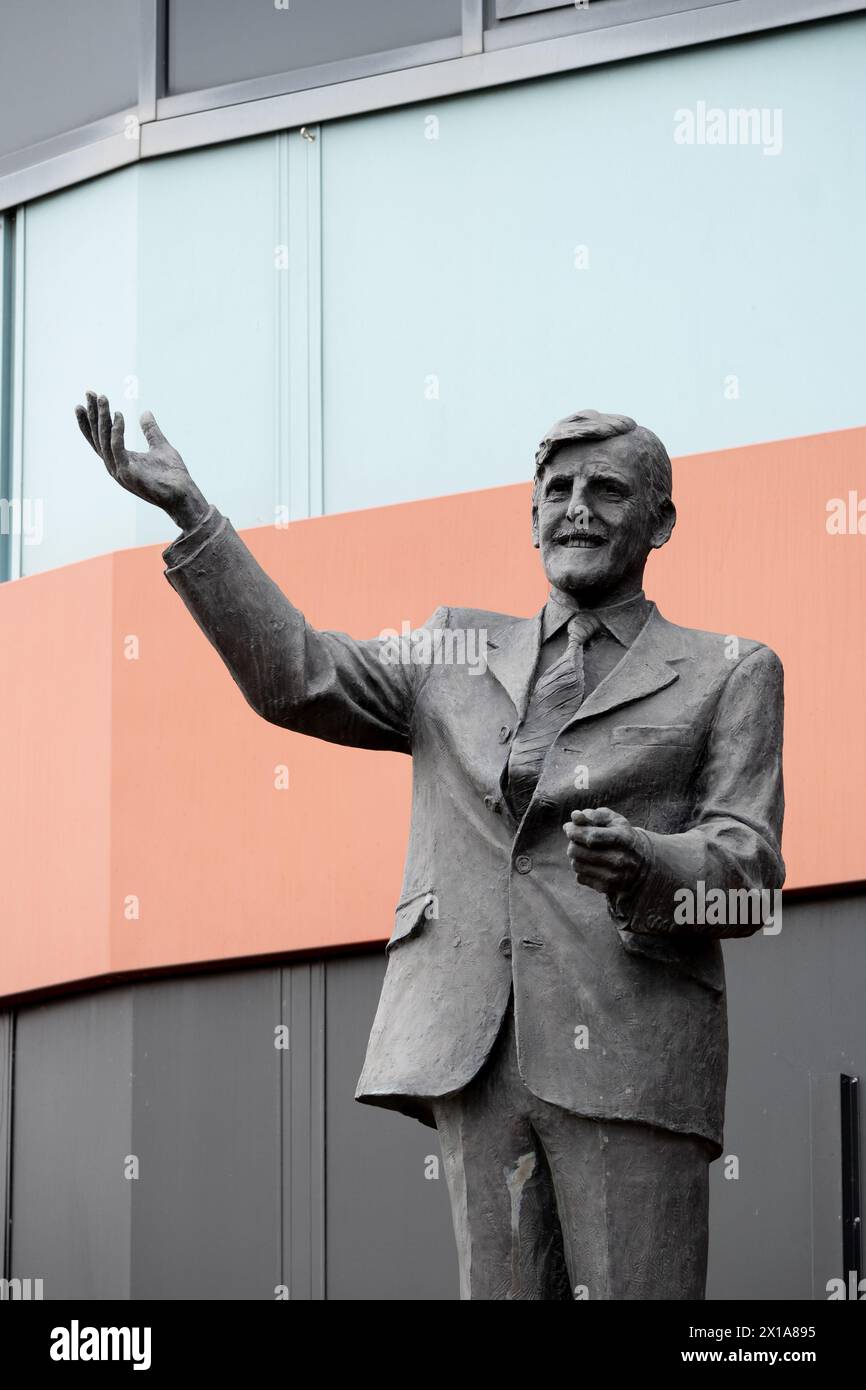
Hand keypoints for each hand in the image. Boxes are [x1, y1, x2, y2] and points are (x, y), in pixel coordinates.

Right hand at [74, 390, 208, 530]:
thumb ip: (151, 431)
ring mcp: (119, 471)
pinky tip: (119, 415)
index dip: (91, 420)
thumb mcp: (160, 446)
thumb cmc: (173, 475)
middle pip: (97, 436)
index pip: (100, 438)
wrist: (183, 495)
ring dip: (102, 418)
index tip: (89, 400)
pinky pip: (117, 448)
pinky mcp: (127, 473)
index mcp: (120, 460)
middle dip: (92, 414)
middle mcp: (115, 466)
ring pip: (104, 440)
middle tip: (89, 393)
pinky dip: (116, 431)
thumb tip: (145, 413)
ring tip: (103, 398)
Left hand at [563, 806, 645, 898]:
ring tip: (584, 851)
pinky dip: (581, 869)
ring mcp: (612, 876)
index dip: (574, 831)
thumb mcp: (613, 820)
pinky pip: (580, 877)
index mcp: (622, 839)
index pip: (590, 836)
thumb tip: (575, 816)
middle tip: (577, 840)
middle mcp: (619, 859)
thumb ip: (594, 815)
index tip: (569, 827)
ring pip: (576, 864)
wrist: (641, 865)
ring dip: (575, 856)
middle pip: (578, 851)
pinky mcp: (605, 888)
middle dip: (572, 842)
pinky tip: (591, 864)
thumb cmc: (622, 836)